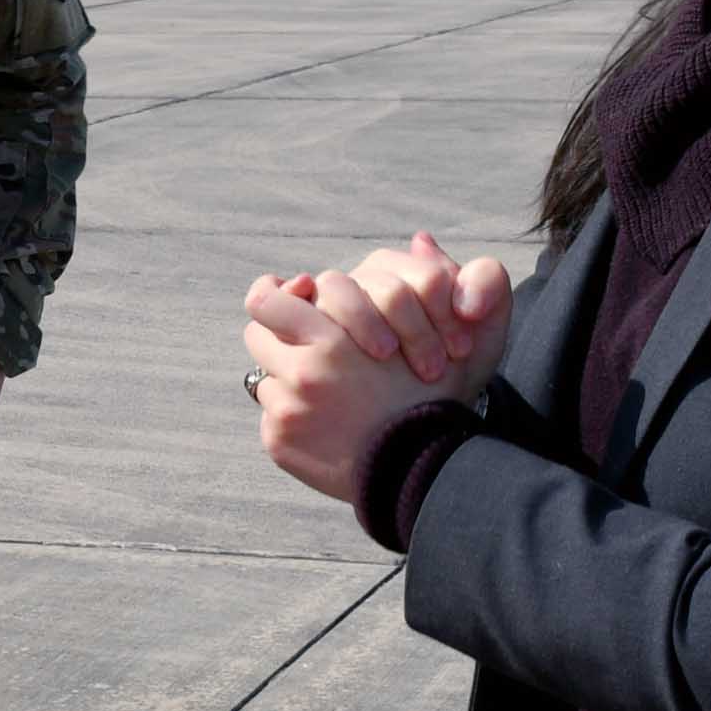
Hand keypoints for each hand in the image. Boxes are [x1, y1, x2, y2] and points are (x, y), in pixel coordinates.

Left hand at [237, 237, 499, 509]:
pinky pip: (273, 416)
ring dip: (288, 374)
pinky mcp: (280, 443)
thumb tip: (421, 239)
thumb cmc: (441, 399)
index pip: (267, 300)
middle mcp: (302, 373)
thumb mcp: (453, 334)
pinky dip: (295, 416)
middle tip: (303, 341)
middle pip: (257, 334)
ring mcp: (288, 411)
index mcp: (333, 340)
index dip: (280, 295)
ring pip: (266, 375)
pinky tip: (328, 423)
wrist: (426, 471)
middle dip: (278, 332)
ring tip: (322, 386)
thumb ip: (438, 281)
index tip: (297, 297)